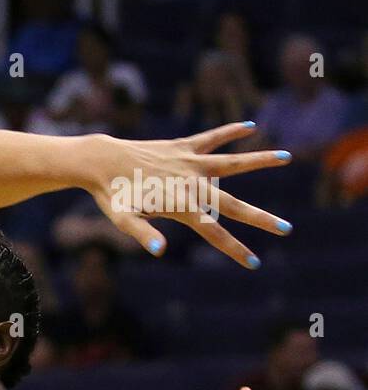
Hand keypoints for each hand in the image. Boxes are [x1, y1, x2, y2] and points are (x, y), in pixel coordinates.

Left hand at [85, 123, 291, 266]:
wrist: (101, 161)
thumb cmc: (111, 195)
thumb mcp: (122, 219)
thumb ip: (141, 233)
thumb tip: (159, 251)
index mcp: (181, 205)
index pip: (213, 233)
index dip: (234, 249)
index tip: (253, 263)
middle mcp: (191, 184)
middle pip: (233, 205)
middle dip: (260, 218)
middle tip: (287, 229)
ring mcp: (190, 163)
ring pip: (232, 162)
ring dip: (260, 161)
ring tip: (287, 156)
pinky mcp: (183, 147)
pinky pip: (212, 138)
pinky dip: (230, 132)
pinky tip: (251, 126)